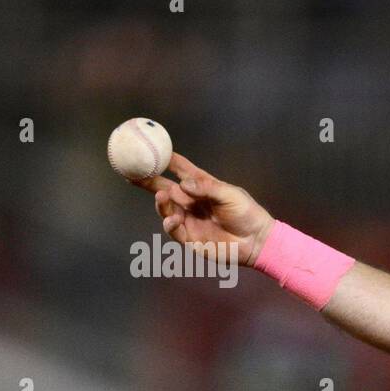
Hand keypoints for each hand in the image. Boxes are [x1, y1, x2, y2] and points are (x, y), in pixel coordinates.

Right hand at [131, 152, 274, 266]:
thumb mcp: (230, 195)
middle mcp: (191, 202)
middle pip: (164, 188)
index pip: (180, 169)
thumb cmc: (247, 214)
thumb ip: (207, 188)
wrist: (257, 241)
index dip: (166, 160)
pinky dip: (169, 223)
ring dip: (161, 203)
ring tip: (161, 197)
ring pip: (166, 209)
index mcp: (202, 187)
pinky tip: (172, 219)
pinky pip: (173, 230)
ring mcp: (189, 220)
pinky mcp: (190, 238)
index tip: (151, 148)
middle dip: (148, 181)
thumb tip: (183, 184)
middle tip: (132, 173)